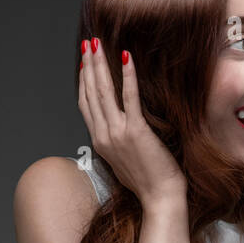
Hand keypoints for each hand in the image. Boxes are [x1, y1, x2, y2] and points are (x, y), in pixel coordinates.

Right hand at [77, 38, 187, 209]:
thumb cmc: (148, 183)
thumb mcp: (124, 161)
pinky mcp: (136, 131)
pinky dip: (127, 75)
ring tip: (98, 44)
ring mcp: (117, 133)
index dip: (84, 81)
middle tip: (88, 43)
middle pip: (90, 93)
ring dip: (101, 64)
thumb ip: (117, 143)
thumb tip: (120, 129)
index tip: (86, 62)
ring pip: (104, 92)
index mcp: (99, 142)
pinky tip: (126, 57)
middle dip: (89, 65)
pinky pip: (129, 97)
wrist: (159, 199)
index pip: (86, 104)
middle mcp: (103, 135)